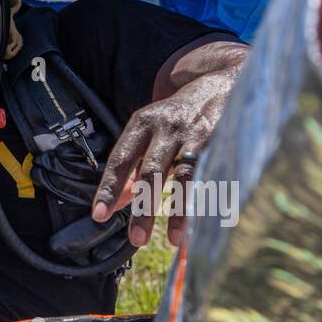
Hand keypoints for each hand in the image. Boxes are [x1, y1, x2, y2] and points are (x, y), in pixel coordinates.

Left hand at [91, 60, 241, 248]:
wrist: (221, 81)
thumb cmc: (176, 117)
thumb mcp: (147, 132)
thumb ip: (129, 167)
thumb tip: (113, 204)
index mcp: (142, 124)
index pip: (120, 160)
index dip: (109, 188)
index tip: (99, 216)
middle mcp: (167, 128)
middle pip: (151, 172)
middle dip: (143, 208)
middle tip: (135, 240)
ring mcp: (196, 135)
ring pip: (185, 176)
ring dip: (180, 211)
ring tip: (175, 240)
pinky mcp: (223, 142)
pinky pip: (213, 177)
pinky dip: (208, 201)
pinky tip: (206, 225)